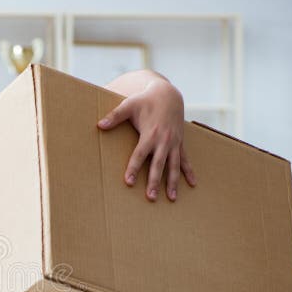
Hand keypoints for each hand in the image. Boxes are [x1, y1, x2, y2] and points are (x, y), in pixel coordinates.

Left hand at [98, 80, 195, 201]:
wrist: (168, 93)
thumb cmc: (145, 100)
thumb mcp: (129, 105)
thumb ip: (114, 116)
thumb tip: (99, 125)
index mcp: (150, 134)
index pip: (139, 155)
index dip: (133, 168)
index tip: (128, 182)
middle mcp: (164, 140)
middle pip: (158, 164)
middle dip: (154, 181)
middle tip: (150, 197)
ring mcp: (174, 143)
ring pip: (174, 166)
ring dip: (172, 182)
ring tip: (171, 198)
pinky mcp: (180, 142)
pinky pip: (185, 159)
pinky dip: (188, 172)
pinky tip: (192, 184)